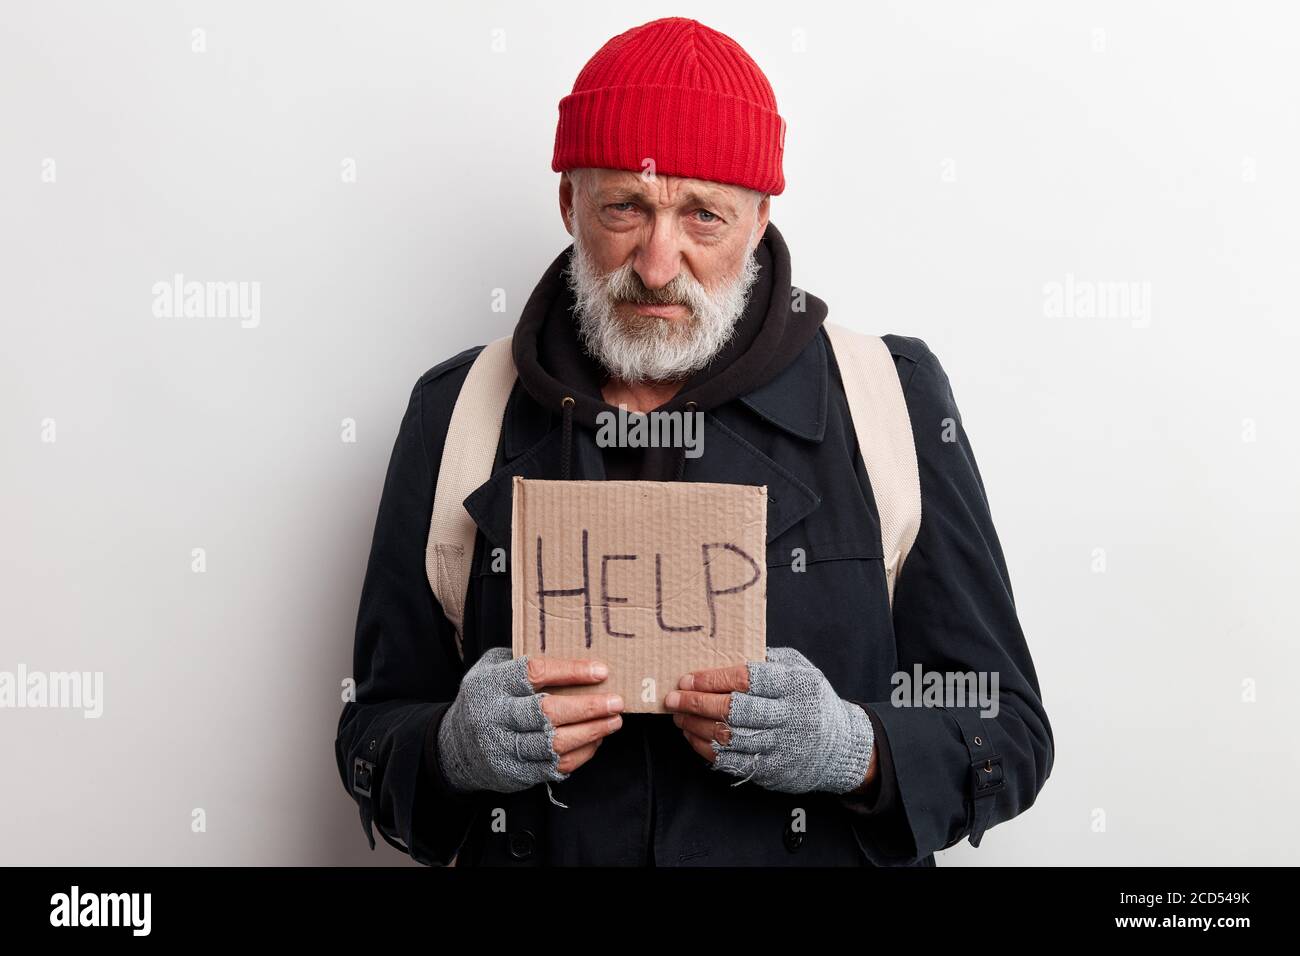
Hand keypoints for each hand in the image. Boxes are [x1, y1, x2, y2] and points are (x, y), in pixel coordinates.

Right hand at [437, 646, 624, 793]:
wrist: (455, 747)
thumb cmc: (485, 697)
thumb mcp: (492, 668)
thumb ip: (523, 658)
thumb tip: (573, 650)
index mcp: (492, 684)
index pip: (535, 673)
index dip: (571, 671)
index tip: (601, 671)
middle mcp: (495, 717)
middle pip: (548, 712)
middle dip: (588, 707)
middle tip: (616, 701)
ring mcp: (505, 748)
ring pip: (555, 743)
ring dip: (591, 732)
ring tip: (614, 720)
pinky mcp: (516, 772)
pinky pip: (556, 765)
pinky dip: (582, 753)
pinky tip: (596, 739)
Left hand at [664, 646, 873, 794]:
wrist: (840, 746)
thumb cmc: (811, 699)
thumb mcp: (800, 669)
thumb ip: (767, 660)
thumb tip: (724, 653)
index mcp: (795, 685)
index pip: (747, 680)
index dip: (712, 680)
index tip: (687, 679)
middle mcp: (789, 716)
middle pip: (734, 710)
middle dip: (696, 704)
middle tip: (673, 699)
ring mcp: (781, 746)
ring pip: (729, 737)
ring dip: (696, 727)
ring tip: (678, 717)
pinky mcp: (773, 769)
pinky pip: (732, 761)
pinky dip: (706, 749)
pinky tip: (693, 737)